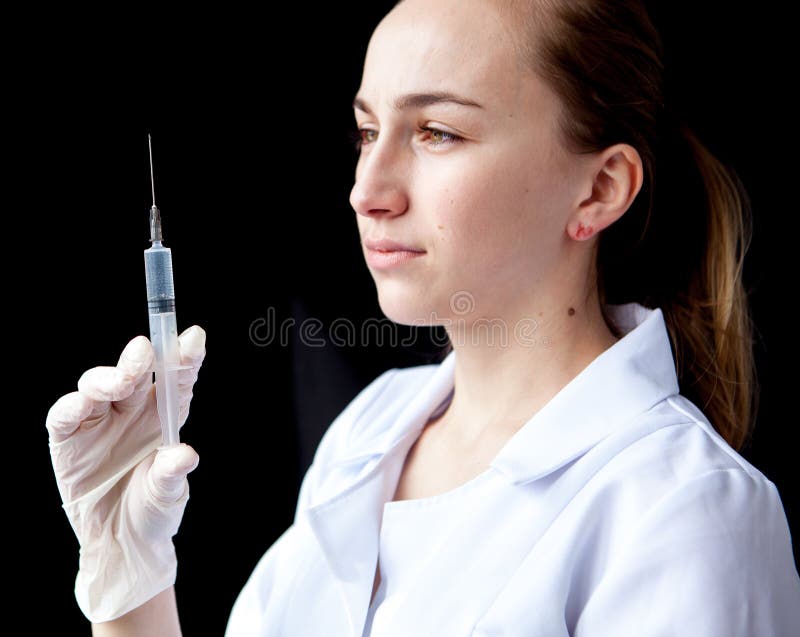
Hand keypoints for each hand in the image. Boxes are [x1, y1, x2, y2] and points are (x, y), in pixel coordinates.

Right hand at [46, 325, 205, 622]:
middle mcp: (133, 411)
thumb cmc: (152, 512)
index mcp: (165, 415)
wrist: (119, 545)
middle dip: (139, 359)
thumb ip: (171, 476)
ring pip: (98, 386)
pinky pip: (66, 416)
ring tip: (119, 382)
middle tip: (144, 351)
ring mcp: (99, 422)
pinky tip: (82, 405)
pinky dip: (72, 406)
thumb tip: (183, 456)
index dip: (185, 356)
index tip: (195, 337)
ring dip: (107, 378)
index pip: (176, 378)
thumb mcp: (167, 497)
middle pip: (136, 374)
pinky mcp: (68, 440)